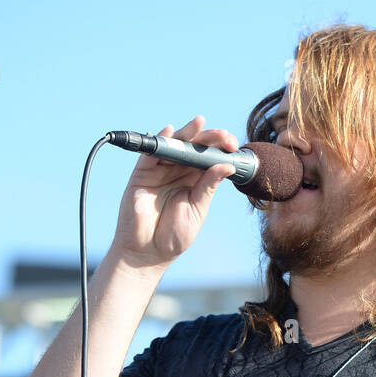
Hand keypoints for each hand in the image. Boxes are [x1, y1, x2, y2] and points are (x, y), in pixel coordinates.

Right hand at [110, 115, 238, 271]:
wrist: (147, 253)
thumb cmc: (173, 236)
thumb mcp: (197, 210)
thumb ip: (208, 187)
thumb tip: (228, 166)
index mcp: (195, 180)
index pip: (209, 157)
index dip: (221, 149)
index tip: (234, 147)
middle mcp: (178, 171)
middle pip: (194, 146)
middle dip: (210, 137)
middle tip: (223, 136)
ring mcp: (160, 170)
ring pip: (174, 144)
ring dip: (187, 132)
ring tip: (201, 123)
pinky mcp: (142, 173)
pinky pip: (150, 153)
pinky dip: (159, 140)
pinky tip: (170, 131)